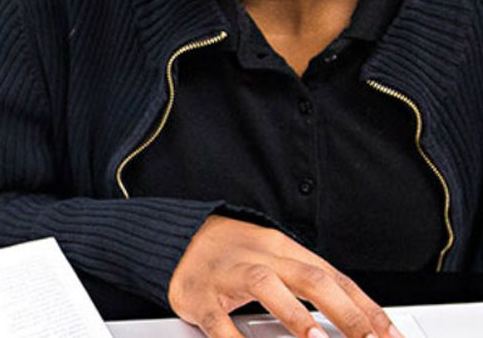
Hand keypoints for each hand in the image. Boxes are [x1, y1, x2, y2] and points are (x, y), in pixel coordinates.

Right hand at [169, 216, 399, 337]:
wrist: (174, 238)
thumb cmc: (232, 255)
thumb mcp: (274, 259)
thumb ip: (309, 284)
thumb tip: (358, 319)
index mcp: (283, 249)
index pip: (335, 278)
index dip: (367, 309)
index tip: (391, 337)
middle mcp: (260, 257)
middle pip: (310, 276)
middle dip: (345, 313)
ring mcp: (228, 274)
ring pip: (265, 284)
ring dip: (295, 314)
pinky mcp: (199, 296)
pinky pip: (218, 319)